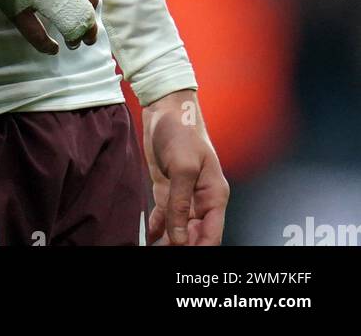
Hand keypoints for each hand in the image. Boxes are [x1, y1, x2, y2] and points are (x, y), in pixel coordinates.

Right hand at [0, 0, 98, 54]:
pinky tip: (53, 49)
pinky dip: (44, 43)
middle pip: (81, 5)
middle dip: (87, 23)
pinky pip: (34, 31)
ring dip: (73, 34)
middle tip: (89, 34)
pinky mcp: (15, 7)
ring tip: (75, 43)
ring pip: (63, 20)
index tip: (90, 5)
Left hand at [142, 90, 229, 245]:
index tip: (183, 256)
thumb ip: (180, 204)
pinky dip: (159, 227)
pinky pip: (165, 215)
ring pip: (179, 228)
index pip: (212, 235)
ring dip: (168, 240)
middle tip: (162, 254)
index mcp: (214, 195)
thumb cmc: (182, 130)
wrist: (164, 107)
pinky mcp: (167, 188)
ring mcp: (184, 194)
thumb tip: (178, 238)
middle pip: (194, 235)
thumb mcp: (183, 168)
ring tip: (154, 249)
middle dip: (181, 245)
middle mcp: (201, 198)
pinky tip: (151, 236)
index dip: (199, 248)